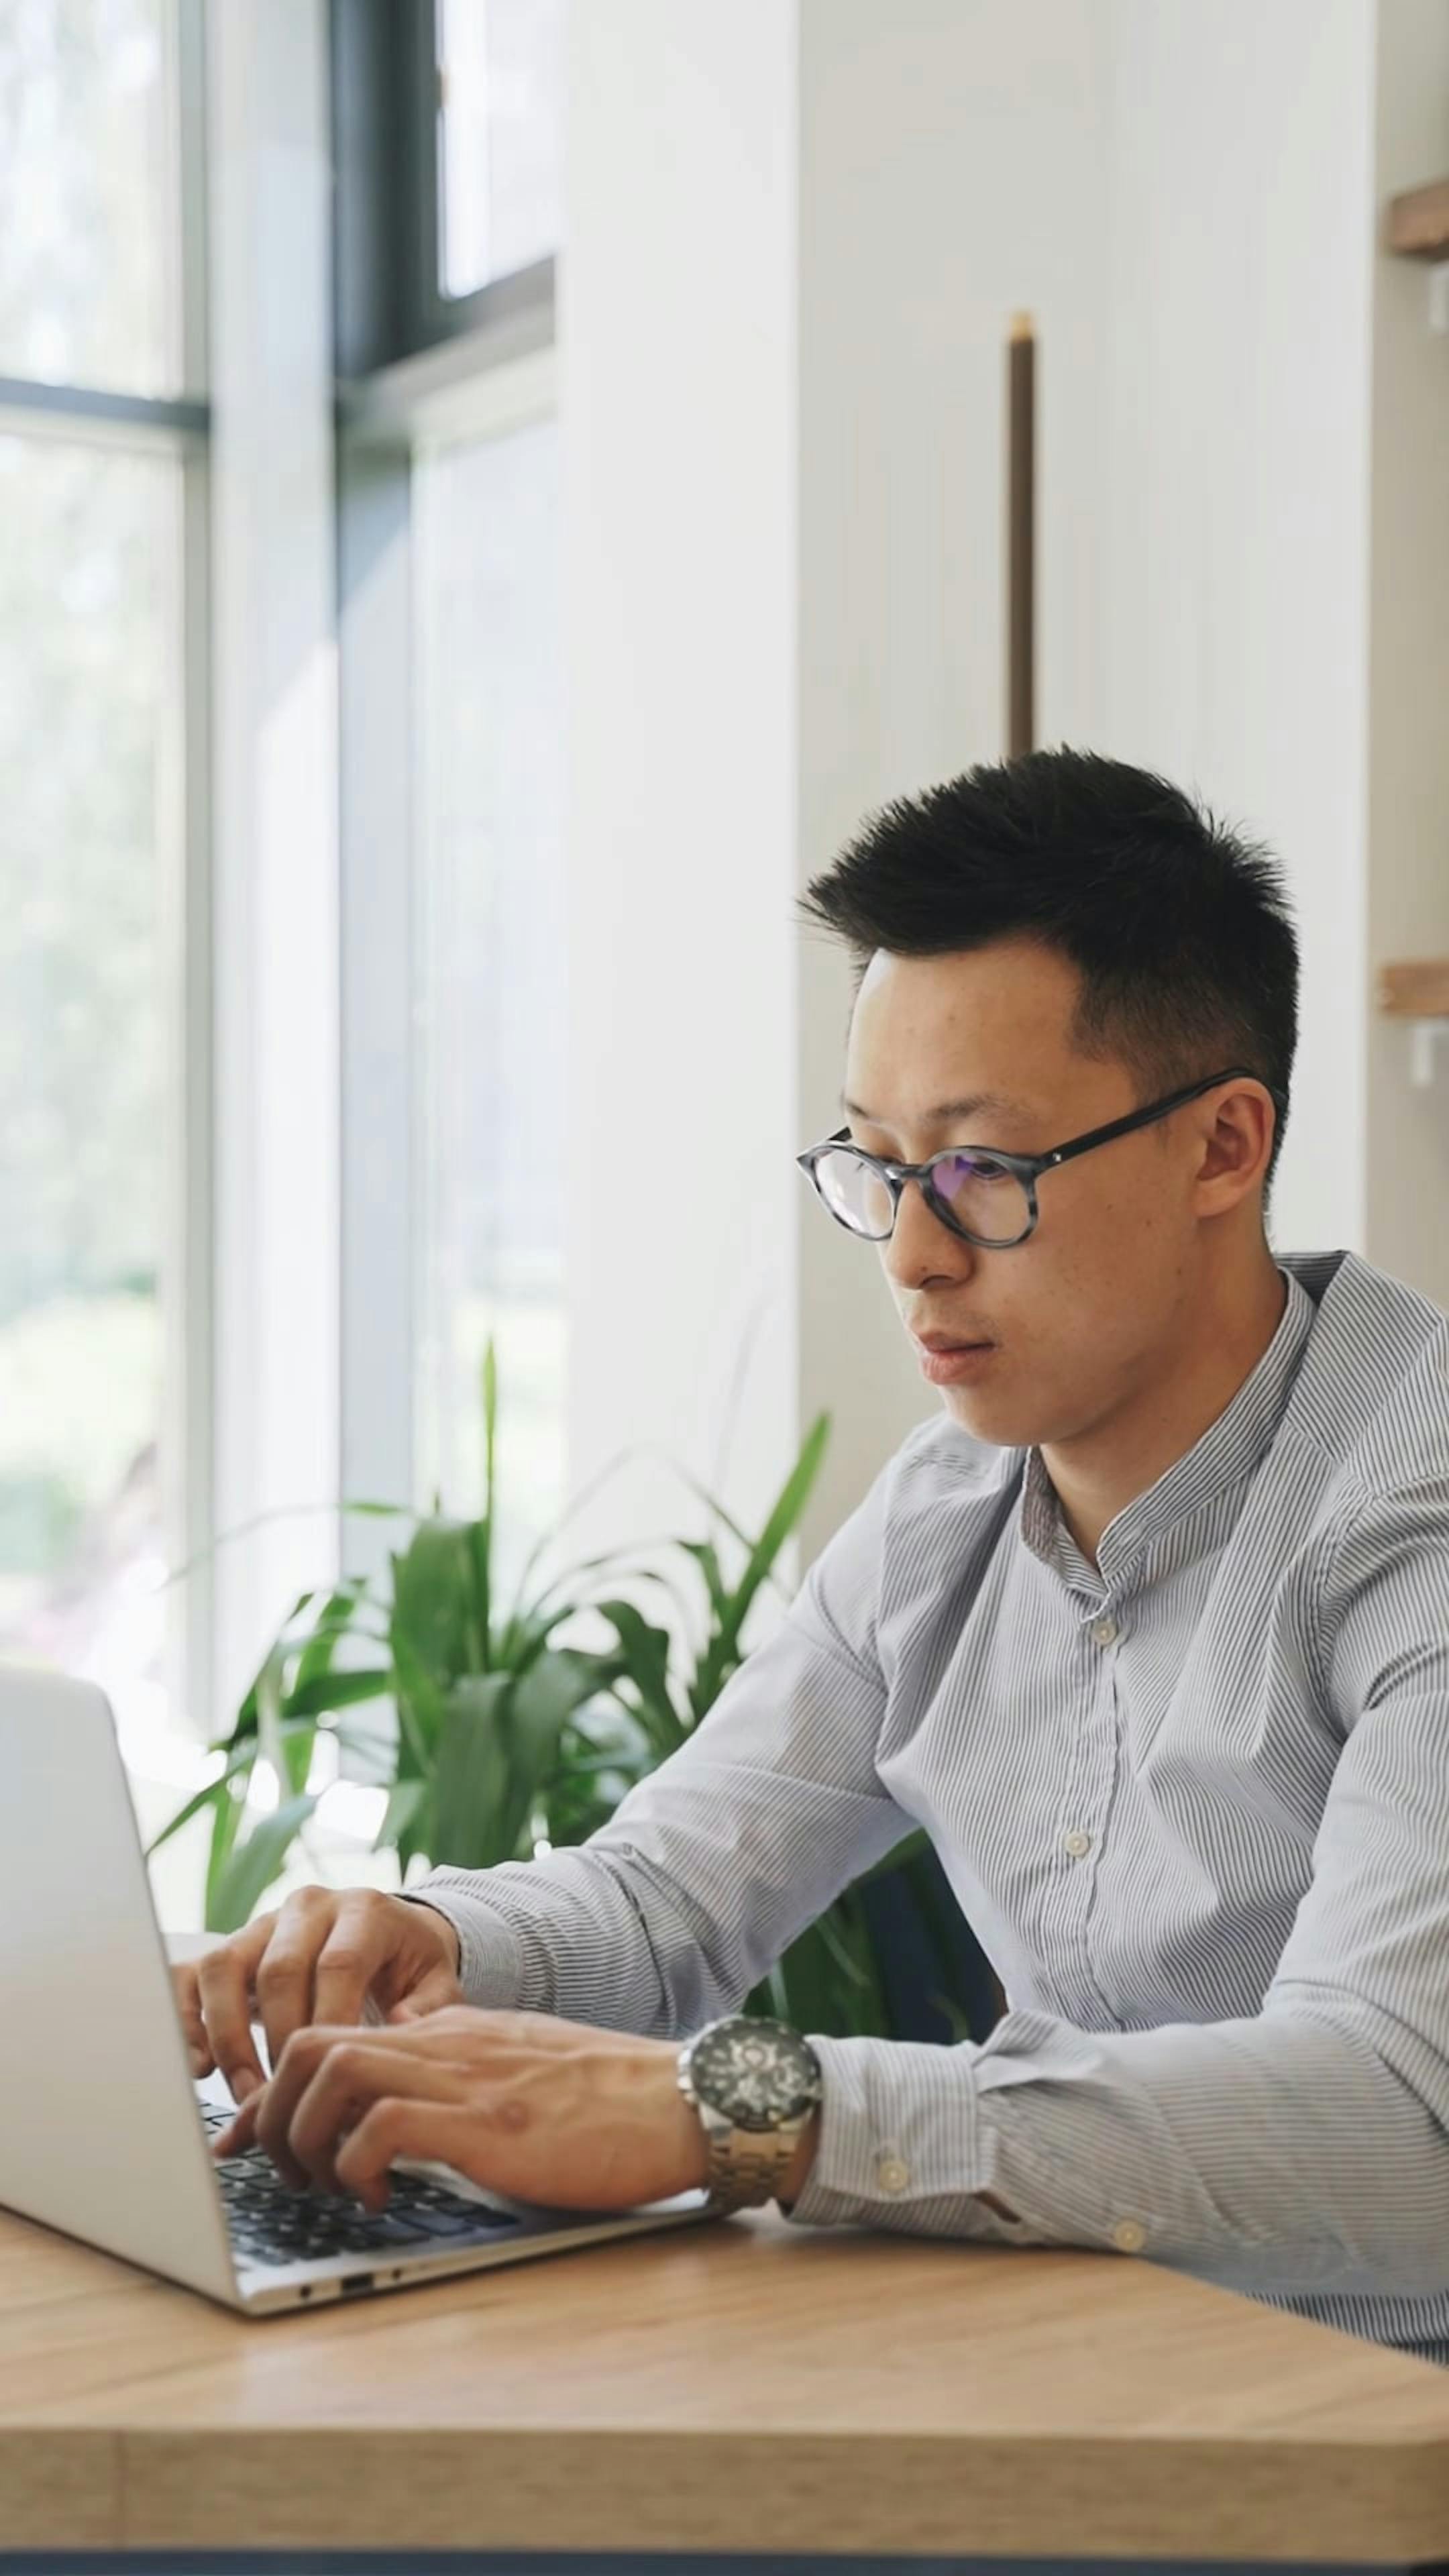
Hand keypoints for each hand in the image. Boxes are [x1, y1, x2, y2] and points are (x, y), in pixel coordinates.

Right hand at [173, 1887, 464, 2103]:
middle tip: (286, 2099)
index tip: (329, 2079)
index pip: (337, 1963)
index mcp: (364, 1911)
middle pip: (279, 1969)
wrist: (389, 1937)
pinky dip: (185, 2020)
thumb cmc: (410, 1969)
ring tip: (247, 2095)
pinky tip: (198, 2066)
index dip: (328, 2024)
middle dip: (278, 2042)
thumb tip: (398, 2032)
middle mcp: (308, 1907)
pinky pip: (189, 1974)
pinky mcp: (230, 1946)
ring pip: (224, 1967)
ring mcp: (262, 1924)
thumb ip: (427, 2010)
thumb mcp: (437, 1984)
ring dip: (228, 2037)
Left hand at [208, 2005, 712, 2212]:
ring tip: (330, 2186)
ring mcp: (465, 2078)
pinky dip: (357, 2165)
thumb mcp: (518, 2072)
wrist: (683, 2100)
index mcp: (450, 2032)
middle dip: (272, 2113)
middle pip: (309, 2045)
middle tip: (287, 2173)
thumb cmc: (609, 2101)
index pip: (330, 2036)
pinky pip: (383, 2125)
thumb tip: (403, 2118)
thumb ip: (461, 2079)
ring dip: (306, 2137)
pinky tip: (380, 2197)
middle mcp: (445, 2042)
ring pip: (331, 2073)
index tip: (246, 2140)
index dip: (272, 2093)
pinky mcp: (487, 2125)